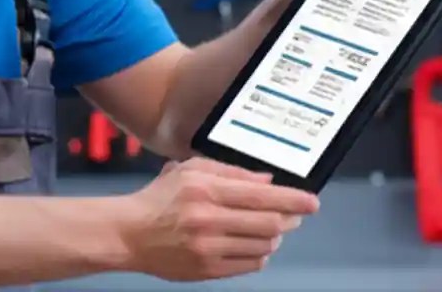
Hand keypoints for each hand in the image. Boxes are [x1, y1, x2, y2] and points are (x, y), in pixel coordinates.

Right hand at [119, 157, 318, 280]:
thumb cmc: (159, 199)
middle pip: (269, 223)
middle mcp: (207, 219)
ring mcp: (208, 248)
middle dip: (289, 218)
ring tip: (268, 228)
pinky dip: (259, 254)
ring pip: (264, 246)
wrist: (129, 234)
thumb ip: (231, 172)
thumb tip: (267, 180)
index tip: (312, 201)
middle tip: (294, 214)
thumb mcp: (191, 170)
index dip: (293, 199)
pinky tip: (251, 244)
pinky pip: (250, 265)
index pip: (262, 195)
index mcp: (205, 190)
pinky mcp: (207, 270)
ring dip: (274, 237)